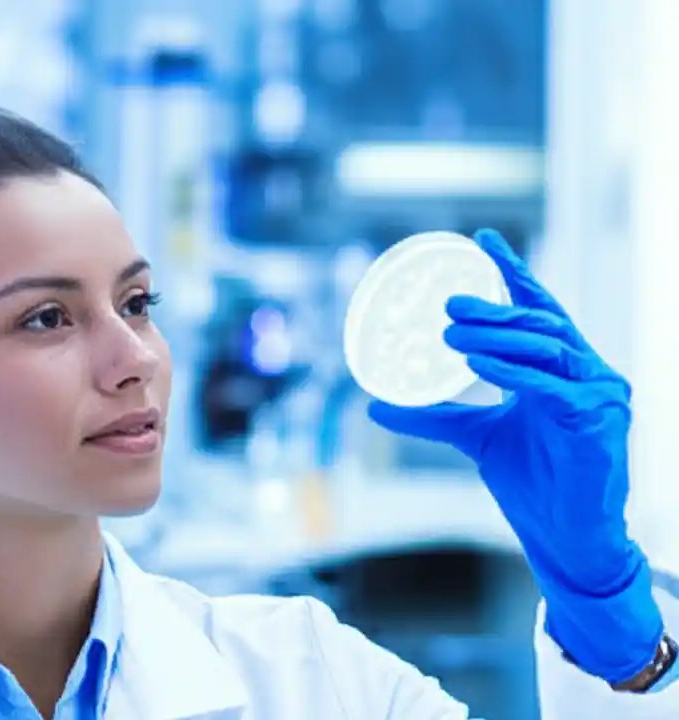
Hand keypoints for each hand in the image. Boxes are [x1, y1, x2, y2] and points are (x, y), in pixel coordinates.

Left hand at [367, 228, 662, 683]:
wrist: (566, 538)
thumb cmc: (535, 483)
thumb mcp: (476, 438)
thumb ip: (435, 417)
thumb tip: (377, 406)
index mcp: (563, 369)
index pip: (538, 309)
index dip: (512, 272)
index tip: (481, 239)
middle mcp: (587, 372)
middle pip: (539, 324)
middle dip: (494, 308)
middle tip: (448, 304)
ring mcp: (598, 394)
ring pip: (545, 348)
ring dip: (496, 336)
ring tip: (450, 332)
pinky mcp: (598, 420)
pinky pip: (550, 386)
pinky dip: (511, 372)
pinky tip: (476, 364)